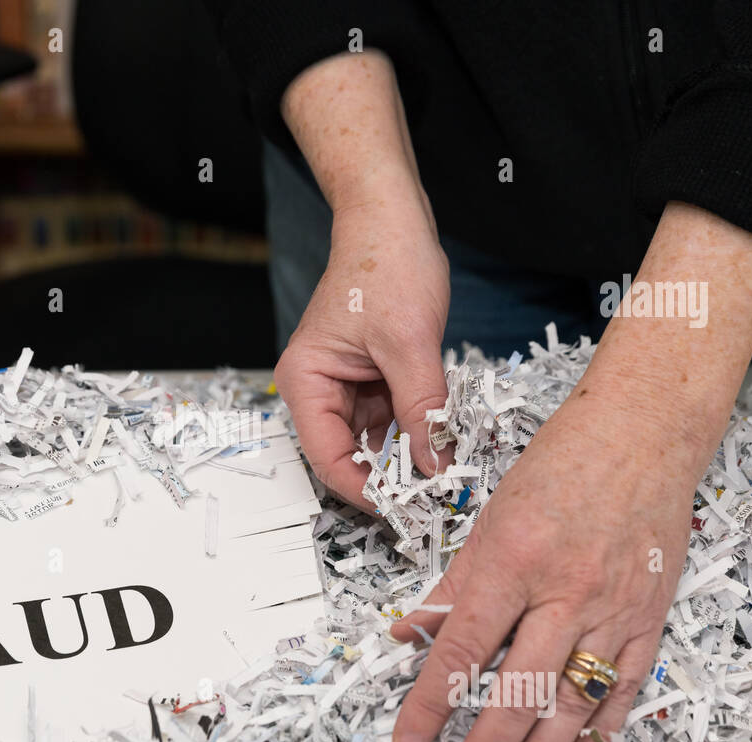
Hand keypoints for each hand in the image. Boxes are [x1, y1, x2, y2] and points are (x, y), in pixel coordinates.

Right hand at [274, 196, 452, 507]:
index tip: (404, 509)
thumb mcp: (410, 345)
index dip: (365, 489)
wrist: (393, 222)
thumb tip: (435, 465)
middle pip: (349, 455)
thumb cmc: (385, 265)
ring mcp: (348, 387)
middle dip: (390, 477)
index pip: (327, 457)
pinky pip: (395, 421)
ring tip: (444, 472)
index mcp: (306, 381)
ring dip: (409, 457)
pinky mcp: (374, 381)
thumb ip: (422, 409)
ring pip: (377, 442)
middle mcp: (320, 389)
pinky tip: (443, 441)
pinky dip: (418, 432)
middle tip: (431, 497)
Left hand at [386, 200, 751, 741]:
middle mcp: (565, 593)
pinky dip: (597, 732)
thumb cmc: (562, 463)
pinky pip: (622, 689)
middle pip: (517, 694)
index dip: (429, 705)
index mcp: (512, 562)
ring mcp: (613, 609)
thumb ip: (452, 585)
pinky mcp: (649, 617)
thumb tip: (409, 634)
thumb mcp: (490, 518)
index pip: (460, 652)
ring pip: (570, 705)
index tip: (408, 741)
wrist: (644, 434)